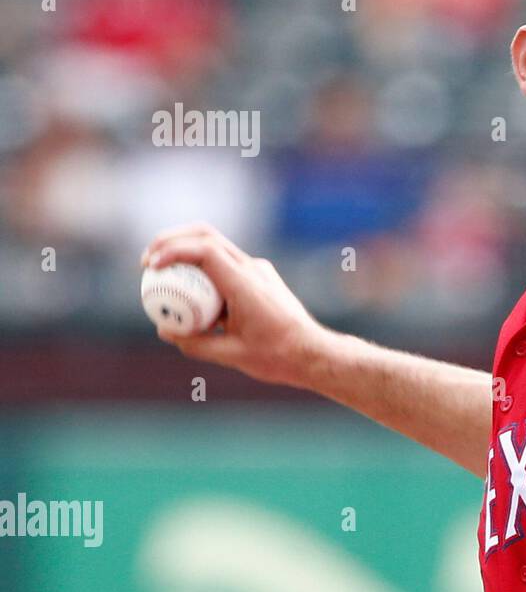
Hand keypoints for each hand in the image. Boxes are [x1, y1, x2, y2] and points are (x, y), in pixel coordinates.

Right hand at [141, 222, 333, 387]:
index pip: (205, 250)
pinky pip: (224, 264)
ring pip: (215, 246)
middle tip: (146, 261)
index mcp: (245, 283)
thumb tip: (164, 330)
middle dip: (171, 241)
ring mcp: (257, 270)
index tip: (151, 266)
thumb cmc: (278, 356)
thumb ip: (195, 343)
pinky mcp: (258, 277)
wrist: (313, 353)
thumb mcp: (231, 355)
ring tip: (160, 273)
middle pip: (206, 235)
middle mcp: (252, 269)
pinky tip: (188, 292)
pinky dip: (201, 269)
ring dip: (185, 253)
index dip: (173, 250)